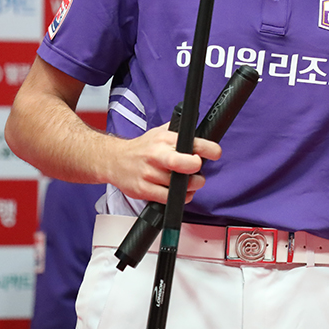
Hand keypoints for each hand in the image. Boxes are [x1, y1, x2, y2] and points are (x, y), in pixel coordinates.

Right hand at [106, 123, 221, 204]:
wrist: (114, 160)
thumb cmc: (141, 148)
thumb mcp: (160, 132)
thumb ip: (180, 131)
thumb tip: (201, 130)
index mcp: (164, 139)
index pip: (191, 142)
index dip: (208, 149)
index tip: (215, 153)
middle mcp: (157, 155)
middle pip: (184, 164)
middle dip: (196, 168)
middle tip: (197, 169)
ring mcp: (150, 174)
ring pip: (180, 185)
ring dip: (192, 186)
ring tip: (190, 181)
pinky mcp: (144, 190)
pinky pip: (169, 199)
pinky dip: (181, 198)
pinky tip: (181, 192)